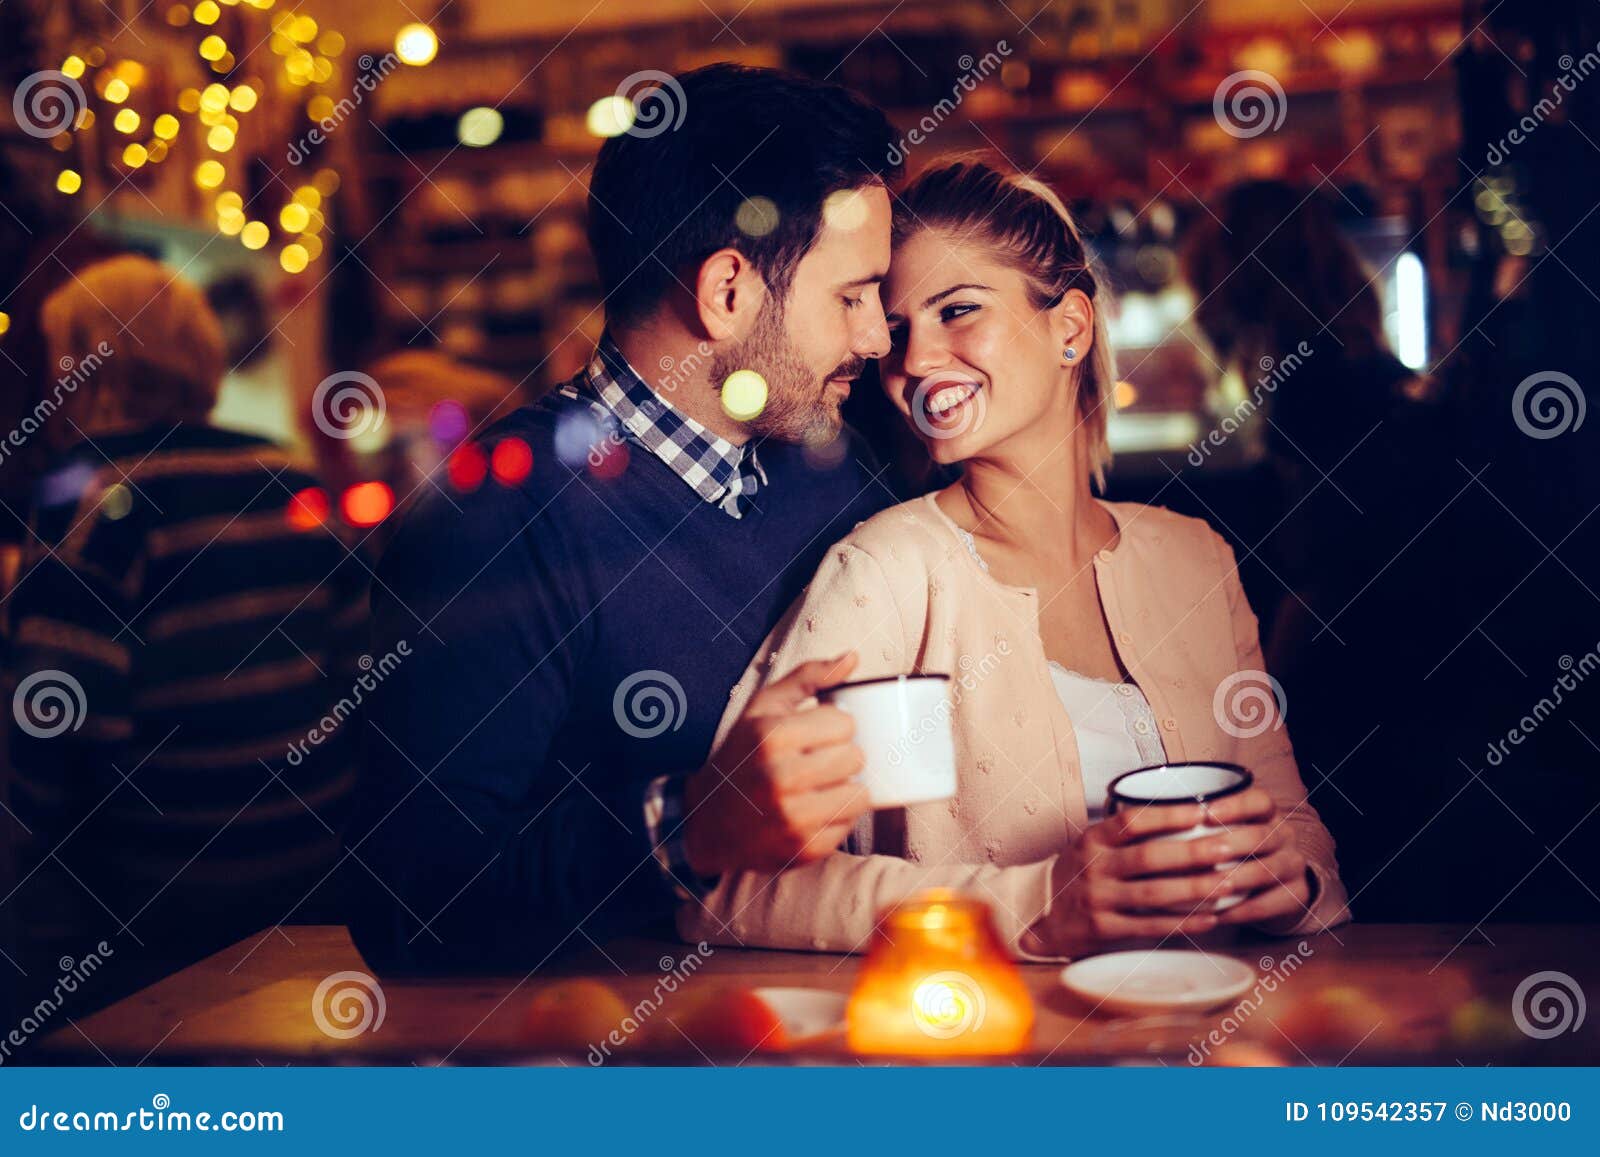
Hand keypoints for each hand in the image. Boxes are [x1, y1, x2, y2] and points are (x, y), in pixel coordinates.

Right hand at [682, 653, 870, 877]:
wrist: (705, 821)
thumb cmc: (740, 757)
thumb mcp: (761, 709)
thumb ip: (808, 678)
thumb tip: (853, 657)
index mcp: (771, 736)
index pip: (844, 723)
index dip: (837, 726)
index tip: (819, 733)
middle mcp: (781, 778)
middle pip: (855, 758)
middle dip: (843, 756)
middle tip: (820, 760)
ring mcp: (793, 819)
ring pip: (859, 794)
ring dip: (846, 788)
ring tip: (820, 785)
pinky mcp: (804, 850)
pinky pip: (848, 826)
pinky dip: (837, 818)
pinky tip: (813, 810)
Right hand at [1019, 787, 1306, 956]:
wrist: (1042, 914)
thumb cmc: (1079, 873)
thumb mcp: (1092, 844)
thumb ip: (1126, 833)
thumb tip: (1184, 814)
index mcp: (1093, 838)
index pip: (1133, 821)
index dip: (1170, 816)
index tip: (1204, 811)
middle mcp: (1094, 866)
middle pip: (1150, 856)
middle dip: (1194, 853)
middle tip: (1230, 848)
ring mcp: (1098, 898)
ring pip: (1154, 893)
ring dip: (1196, 889)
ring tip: (1229, 884)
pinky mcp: (1103, 929)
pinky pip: (1150, 926)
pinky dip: (1183, 922)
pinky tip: (1210, 918)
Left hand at [1206, 788, 1312, 927]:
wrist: (1276, 881)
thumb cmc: (1233, 848)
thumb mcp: (1223, 827)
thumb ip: (1194, 820)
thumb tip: (1140, 811)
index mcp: (1266, 812)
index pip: (1258, 800)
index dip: (1234, 806)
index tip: (1204, 813)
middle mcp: (1284, 834)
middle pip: (1261, 835)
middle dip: (1227, 844)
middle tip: (1197, 854)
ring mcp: (1293, 864)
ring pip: (1266, 870)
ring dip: (1233, 880)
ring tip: (1202, 887)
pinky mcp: (1297, 894)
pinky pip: (1269, 904)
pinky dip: (1241, 911)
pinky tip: (1216, 915)